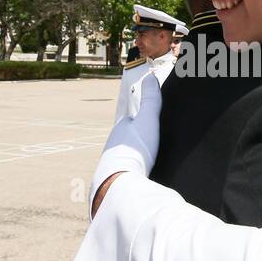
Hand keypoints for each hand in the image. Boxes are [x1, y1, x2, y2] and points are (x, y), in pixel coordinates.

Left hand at [89, 71, 161, 214]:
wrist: (119, 183)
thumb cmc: (135, 150)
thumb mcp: (148, 121)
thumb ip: (151, 100)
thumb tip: (151, 77)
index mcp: (120, 129)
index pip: (130, 120)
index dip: (140, 120)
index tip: (148, 121)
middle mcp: (112, 145)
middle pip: (125, 140)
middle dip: (135, 140)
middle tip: (149, 143)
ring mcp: (110, 164)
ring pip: (123, 158)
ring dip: (132, 158)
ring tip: (146, 163)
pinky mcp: (113, 182)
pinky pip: (124, 174)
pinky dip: (131, 173)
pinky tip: (138, 179)